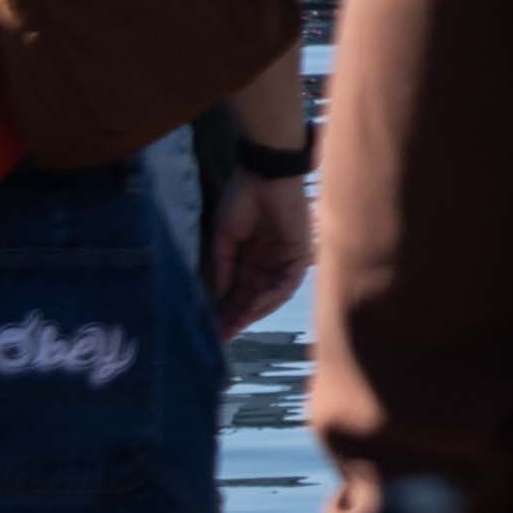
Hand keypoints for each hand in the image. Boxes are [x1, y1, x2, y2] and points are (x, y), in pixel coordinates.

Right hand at [201, 170, 310, 334]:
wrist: (264, 176)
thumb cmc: (241, 200)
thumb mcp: (224, 237)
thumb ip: (222, 266)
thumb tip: (218, 296)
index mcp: (248, 260)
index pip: (238, 293)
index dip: (225, 311)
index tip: (212, 330)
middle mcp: (267, 264)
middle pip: (254, 299)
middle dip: (239, 317)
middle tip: (223, 336)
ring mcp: (284, 260)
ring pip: (271, 295)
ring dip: (255, 310)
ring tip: (237, 324)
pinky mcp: (300, 254)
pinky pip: (288, 282)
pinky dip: (273, 295)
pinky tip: (256, 305)